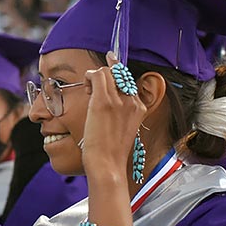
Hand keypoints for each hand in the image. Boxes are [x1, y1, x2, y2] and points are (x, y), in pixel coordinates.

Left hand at [80, 53, 146, 180]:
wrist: (107, 164)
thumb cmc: (110, 151)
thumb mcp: (121, 129)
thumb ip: (119, 114)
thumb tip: (106, 104)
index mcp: (139, 107)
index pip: (129, 81)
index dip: (117, 73)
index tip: (111, 61)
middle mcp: (132, 101)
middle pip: (119, 73)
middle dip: (105, 74)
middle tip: (94, 84)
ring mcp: (119, 101)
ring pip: (107, 71)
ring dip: (94, 76)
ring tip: (89, 90)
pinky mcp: (104, 102)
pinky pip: (97, 75)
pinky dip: (89, 77)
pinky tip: (86, 88)